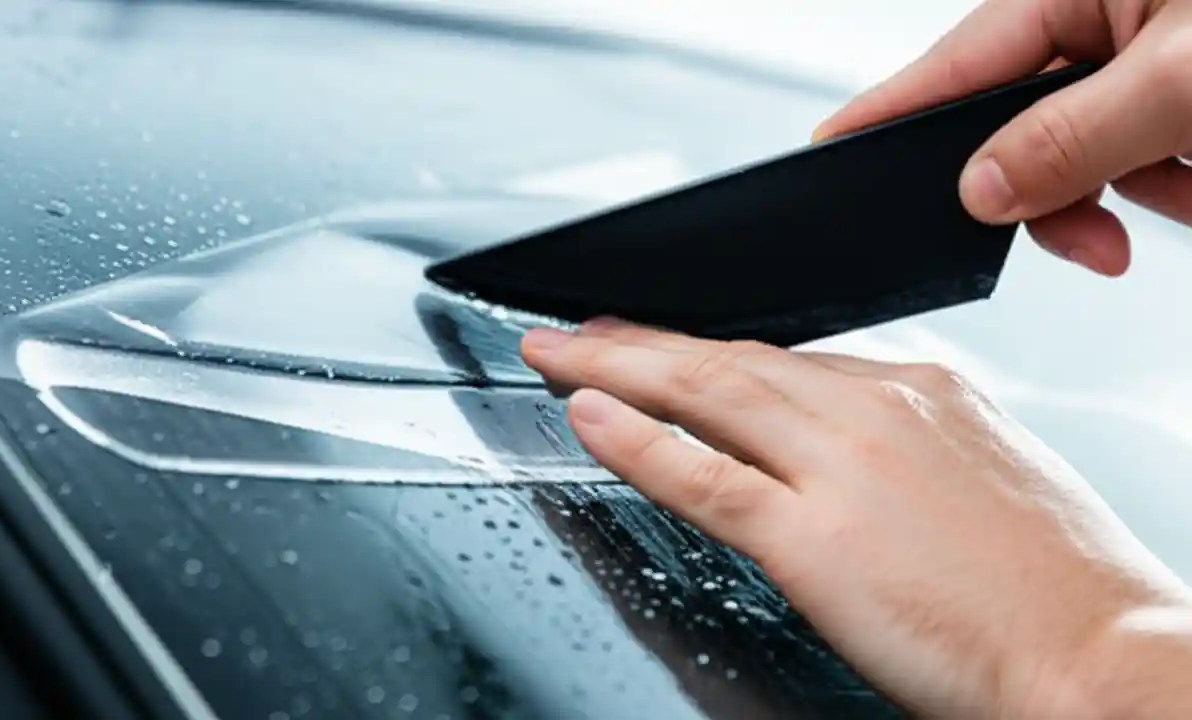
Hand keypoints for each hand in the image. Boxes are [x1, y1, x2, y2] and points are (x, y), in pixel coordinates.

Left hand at [522, 319, 1191, 717]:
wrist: (1107, 660)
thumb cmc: (1059, 591)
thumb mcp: (987, 483)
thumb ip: (907, 453)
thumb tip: (846, 456)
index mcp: (923, 394)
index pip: (788, 362)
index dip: (710, 352)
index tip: (663, 344)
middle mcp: (877, 412)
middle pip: (732, 362)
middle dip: (643, 342)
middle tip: (580, 331)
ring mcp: (842, 468)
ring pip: (705, 397)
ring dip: (618, 368)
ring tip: (558, 355)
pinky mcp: (815, 538)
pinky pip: (704, 477)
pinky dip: (637, 441)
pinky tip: (588, 416)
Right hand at [813, 0, 1191, 276]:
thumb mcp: (1179, 81)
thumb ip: (1071, 139)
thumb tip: (981, 190)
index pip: (956, 64)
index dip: (888, 113)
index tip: (827, 147)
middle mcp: (1102, 17)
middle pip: (1017, 123)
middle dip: (1050, 189)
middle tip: (1087, 239)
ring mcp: (1144, 54)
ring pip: (1079, 151)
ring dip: (1122, 193)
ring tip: (1180, 193)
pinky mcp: (1179, 92)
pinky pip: (1137, 155)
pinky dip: (1165, 186)